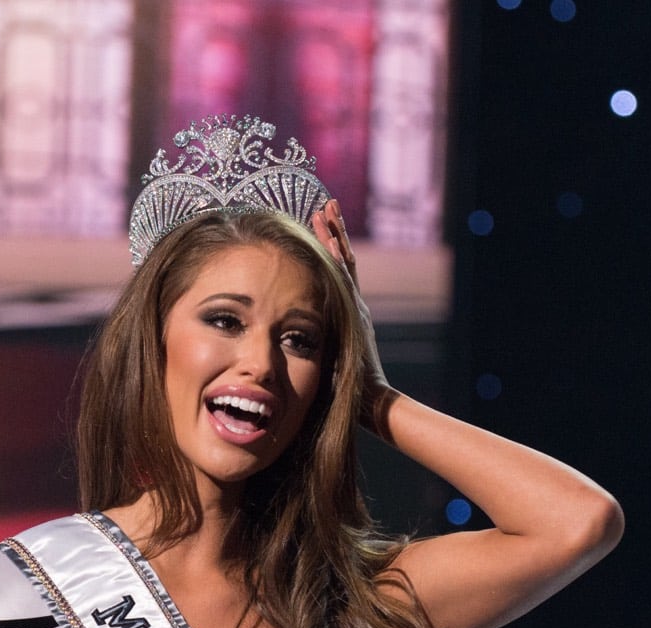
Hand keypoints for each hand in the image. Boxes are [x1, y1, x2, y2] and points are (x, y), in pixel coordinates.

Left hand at [310, 198, 393, 434]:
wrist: (370, 397)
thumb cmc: (344, 390)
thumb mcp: (322, 364)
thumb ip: (307, 354)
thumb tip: (281, 355)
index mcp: (344, 313)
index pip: (333, 275)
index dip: (326, 251)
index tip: (314, 226)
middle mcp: (353, 304)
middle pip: (341, 261)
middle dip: (331, 233)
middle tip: (323, 206)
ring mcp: (356, 305)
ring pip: (344, 262)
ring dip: (334, 236)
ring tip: (326, 208)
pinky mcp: (357, 310)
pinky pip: (345, 277)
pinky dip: (338, 257)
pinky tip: (330, 237)